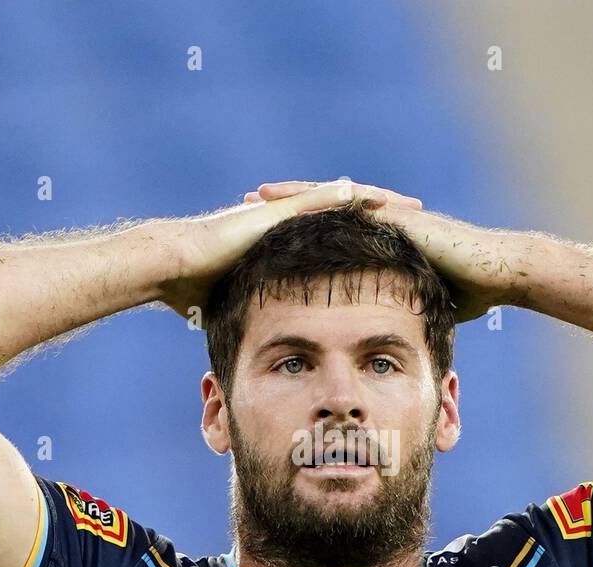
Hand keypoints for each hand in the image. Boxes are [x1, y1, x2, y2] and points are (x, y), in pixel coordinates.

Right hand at [157, 179, 402, 317]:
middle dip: (386, 215)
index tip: (403, 245)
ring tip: (410, 206)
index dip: (372, 238)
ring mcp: (280, 212)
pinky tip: (371, 197)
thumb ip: (254, 314)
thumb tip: (257, 344)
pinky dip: (343, 198)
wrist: (170, 265)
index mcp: (286, 241)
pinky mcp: (271, 211)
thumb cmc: (192, 287)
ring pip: (339, 201)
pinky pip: (314, 200)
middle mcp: (288, 221)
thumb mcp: (237, 305)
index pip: (340, 235)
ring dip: (376, 201)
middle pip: (348, 213)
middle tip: (422, 219)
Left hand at [243, 179, 528, 322]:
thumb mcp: (422, 304)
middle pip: (320, 208)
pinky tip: (305, 202)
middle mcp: (380, 222)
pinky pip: (361, 207)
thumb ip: (399, 311)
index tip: (257, 231)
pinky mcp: (404, 218)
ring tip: (261, 195)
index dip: (292, 229)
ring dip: (297, 196)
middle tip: (243, 203)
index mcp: (378, 241)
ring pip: (334, 200)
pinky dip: (331, 202)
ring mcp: (392, 216)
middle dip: (283, 206)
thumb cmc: (470, 291)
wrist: (501, 272)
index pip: (326, 229)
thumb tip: (386, 341)